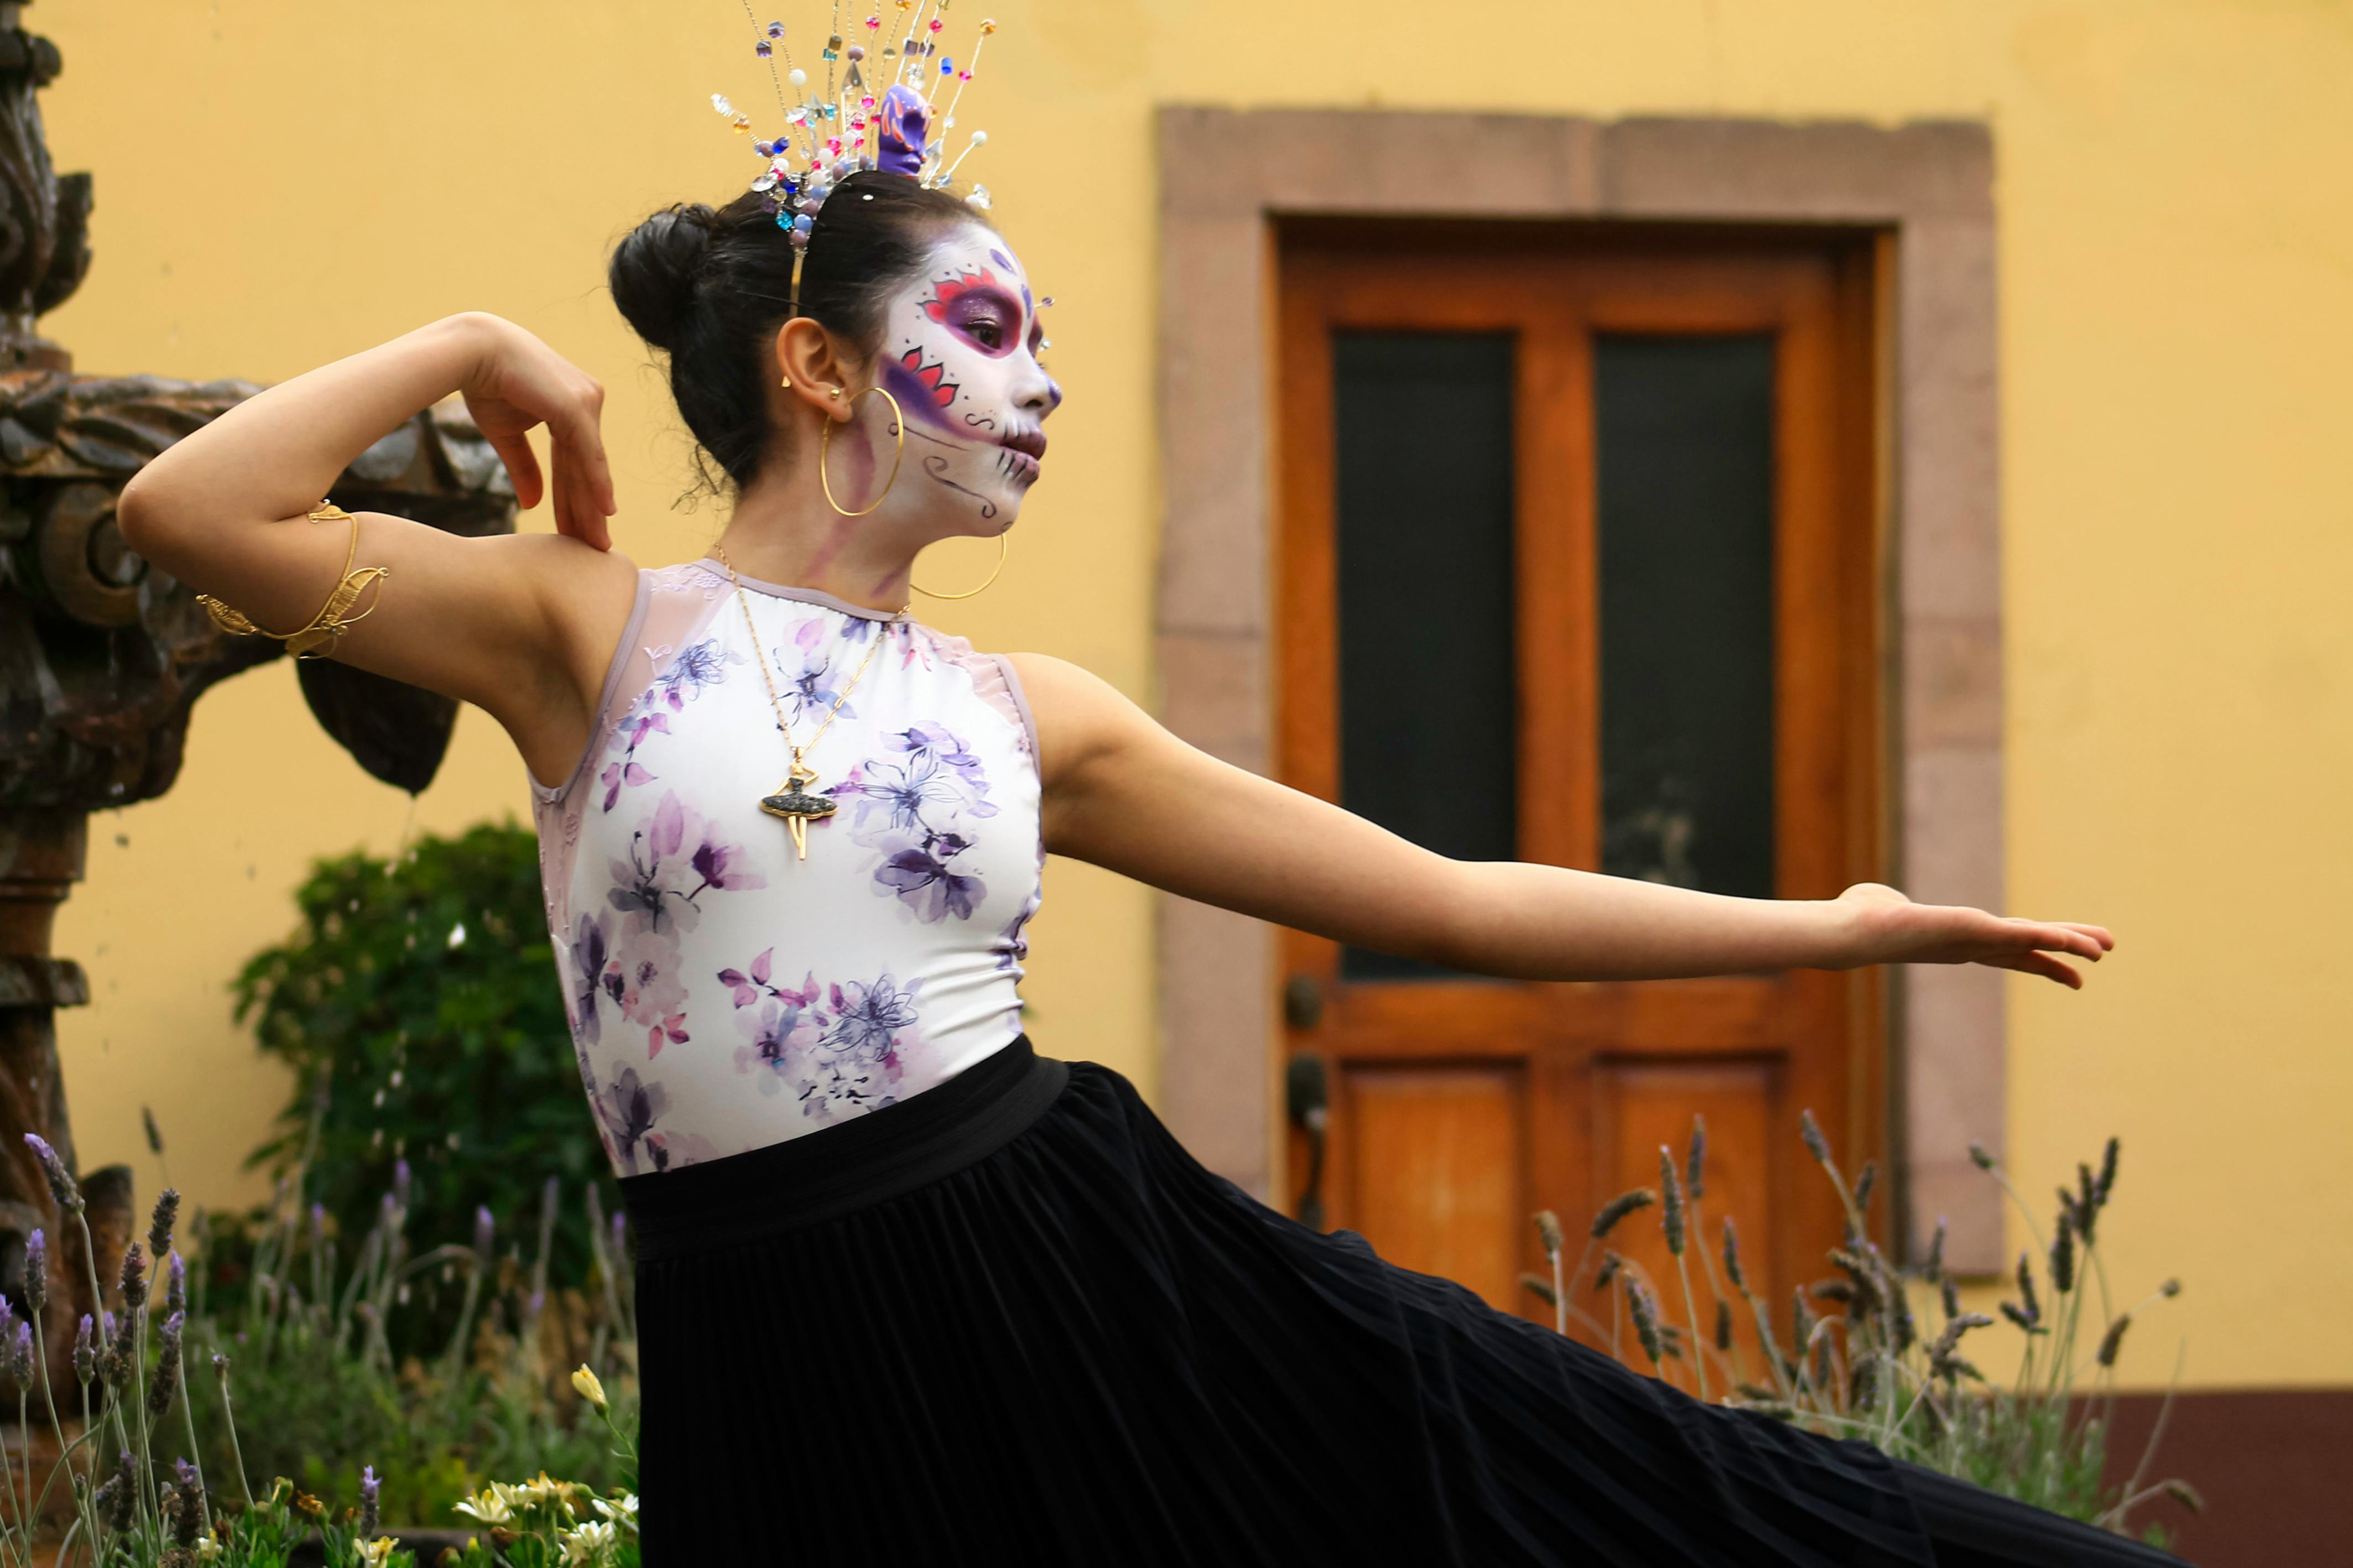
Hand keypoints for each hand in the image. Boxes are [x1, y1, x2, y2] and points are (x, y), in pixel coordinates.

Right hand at [450, 313, 616, 548]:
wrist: (470, 351)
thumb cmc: (485, 383)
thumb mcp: (507, 434)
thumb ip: (525, 468)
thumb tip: (533, 504)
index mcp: (572, 406)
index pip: (575, 460)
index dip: (576, 497)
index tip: (579, 530)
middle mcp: (586, 402)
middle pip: (586, 466)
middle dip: (588, 509)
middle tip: (595, 545)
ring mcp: (586, 402)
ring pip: (589, 465)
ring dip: (592, 506)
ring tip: (596, 541)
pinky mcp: (577, 406)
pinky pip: (588, 453)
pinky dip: (596, 482)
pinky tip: (604, 510)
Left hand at [1833, 882, 2113, 987]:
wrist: (1853, 930)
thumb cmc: (1859, 919)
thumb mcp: (1886, 908)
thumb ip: (1894, 907)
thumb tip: (1883, 904)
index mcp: (1959, 943)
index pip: (2010, 952)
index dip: (2043, 960)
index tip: (2072, 973)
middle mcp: (1971, 947)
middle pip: (2031, 950)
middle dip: (2068, 952)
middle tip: (2104, 952)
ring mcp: (1974, 941)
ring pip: (2032, 943)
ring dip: (2069, 944)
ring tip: (2103, 947)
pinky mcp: (1973, 930)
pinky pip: (2019, 934)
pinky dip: (2048, 936)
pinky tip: (2074, 939)